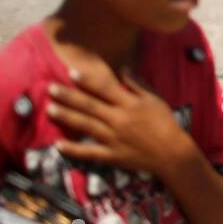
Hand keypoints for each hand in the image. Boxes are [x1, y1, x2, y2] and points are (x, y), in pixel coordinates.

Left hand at [47, 65, 189, 175]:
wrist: (172, 154)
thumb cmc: (166, 123)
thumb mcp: (156, 99)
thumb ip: (138, 84)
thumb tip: (122, 67)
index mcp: (130, 104)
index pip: (105, 89)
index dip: (87, 80)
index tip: (71, 72)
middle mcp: (119, 120)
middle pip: (90, 106)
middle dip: (69, 96)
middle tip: (50, 88)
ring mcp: (114, 139)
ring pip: (86, 126)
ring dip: (67, 117)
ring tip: (50, 109)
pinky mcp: (111, 156)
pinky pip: (89, 152)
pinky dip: (73, 149)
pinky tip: (58, 145)